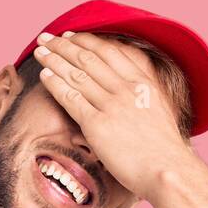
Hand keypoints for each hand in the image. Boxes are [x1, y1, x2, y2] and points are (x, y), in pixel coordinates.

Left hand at [33, 31, 201, 201]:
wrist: (169, 170)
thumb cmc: (165, 151)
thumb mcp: (161, 112)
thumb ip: (144, 97)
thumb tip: (134, 96)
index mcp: (143, 83)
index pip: (109, 52)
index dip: (86, 41)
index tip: (70, 36)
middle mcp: (126, 89)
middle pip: (88, 58)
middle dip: (63, 45)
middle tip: (46, 38)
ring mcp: (112, 105)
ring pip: (76, 74)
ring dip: (54, 60)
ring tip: (39, 52)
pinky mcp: (98, 124)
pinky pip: (70, 98)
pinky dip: (55, 84)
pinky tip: (44, 75)